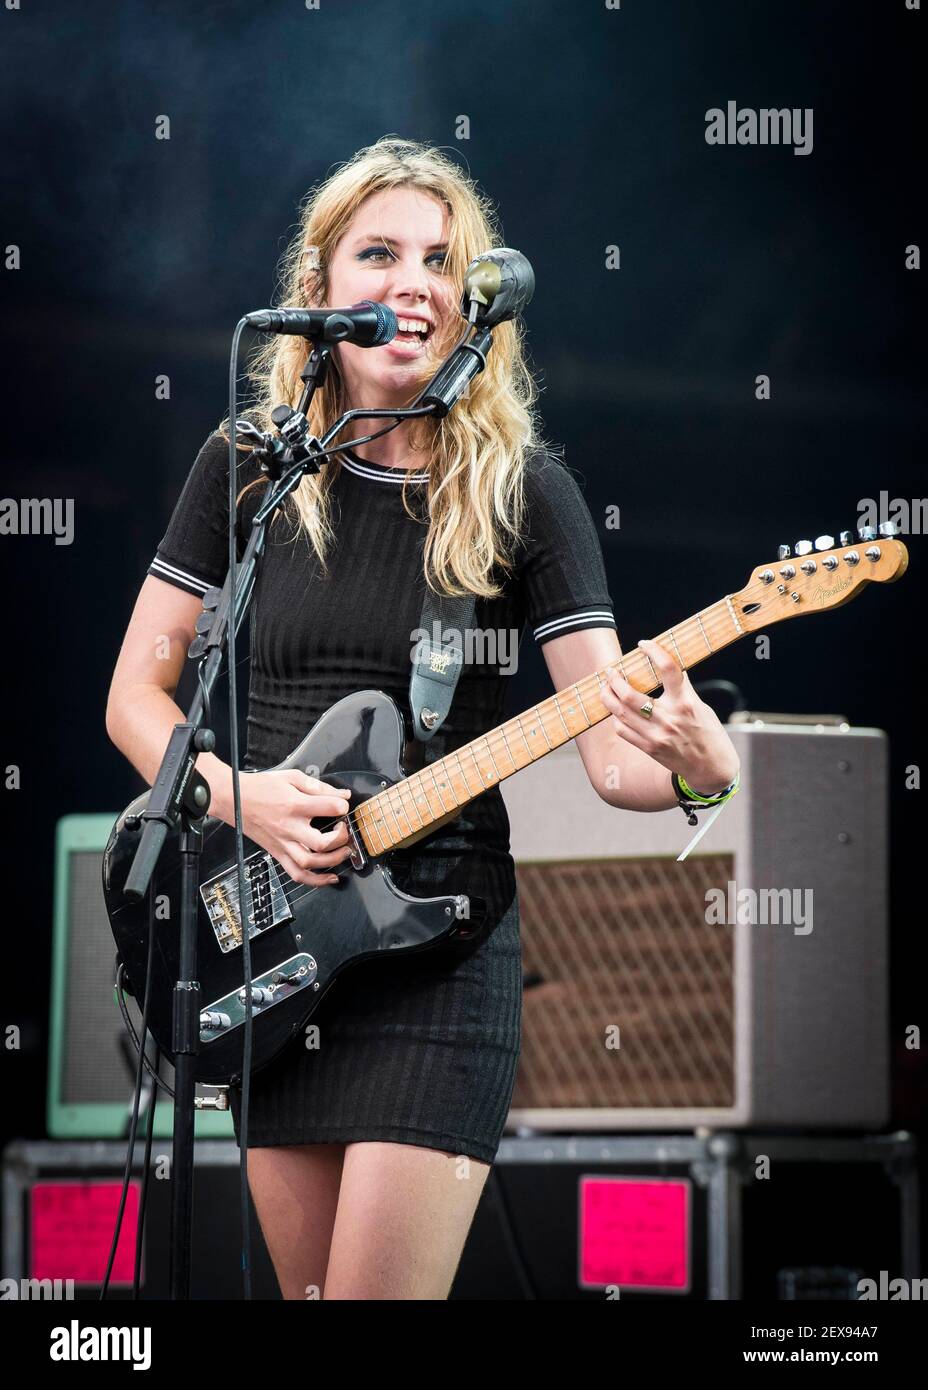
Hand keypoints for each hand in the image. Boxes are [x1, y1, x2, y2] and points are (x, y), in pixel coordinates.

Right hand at [239, 768, 352, 885]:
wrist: (233, 798)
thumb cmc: (260, 787)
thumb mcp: (291, 777)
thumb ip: (318, 786)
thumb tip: (342, 795)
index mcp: (295, 805)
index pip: (330, 808)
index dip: (343, 805)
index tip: (343, 805)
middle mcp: (289, 827)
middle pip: (323, 843)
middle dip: (341, 839)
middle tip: (345, 831)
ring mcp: (283, 843)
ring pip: (310, 863)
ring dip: (333, 861)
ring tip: (343, 852)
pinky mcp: (277, 853)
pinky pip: (296, 874)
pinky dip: (315, 880)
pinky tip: (329, 877)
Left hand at [599, 638, 739, 793]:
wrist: (712, 768)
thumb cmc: (709, 735)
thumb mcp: (701, 707)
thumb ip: (683, 691)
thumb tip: (667, 670)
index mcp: (686, 703)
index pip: (668, 670)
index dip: (654, 651)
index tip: (644, 643)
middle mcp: (669, 719)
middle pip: (630, 695)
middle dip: (615, 680)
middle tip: (611, 672)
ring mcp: (657, 735)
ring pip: (620, 713)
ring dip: (608, 697)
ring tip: (605, 688)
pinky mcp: (649, 748)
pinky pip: (622, 730)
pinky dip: (616, 718)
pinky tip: (617, 712)